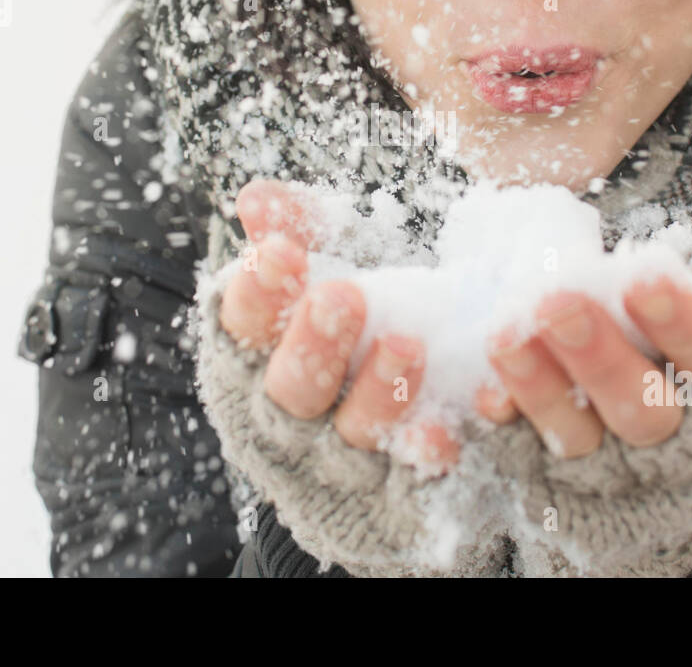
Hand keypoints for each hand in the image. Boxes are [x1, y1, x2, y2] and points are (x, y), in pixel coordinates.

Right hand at [217, 179, 460, 471]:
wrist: (414, 411)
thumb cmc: (358, 325)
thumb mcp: (330, 268)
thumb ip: (295, 233)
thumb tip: (255, 197)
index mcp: (260, 358)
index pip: (245, 326)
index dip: (259, 292)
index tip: (283, 252)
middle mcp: (291, 416)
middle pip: (292, 388)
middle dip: (314, 344)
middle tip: (343, 297)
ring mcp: (342, 462)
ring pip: (353, 432)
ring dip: (378, 393)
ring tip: (409, 344)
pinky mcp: (395, 493)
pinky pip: (413, 479)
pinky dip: (427, 455)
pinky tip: (446, 433)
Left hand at [480, 246, 691, 457]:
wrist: (678, 471)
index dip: (680, 320)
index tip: (641, 278)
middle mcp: (673, 437)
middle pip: (642, 407)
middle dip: (597, 356)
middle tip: (555, 303)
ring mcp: (613, 465)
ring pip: (579, 435)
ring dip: (539, 387)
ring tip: (504, 337)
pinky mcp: (561, 478)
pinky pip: (529, 455)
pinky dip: (508, 422)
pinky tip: (487, 391)